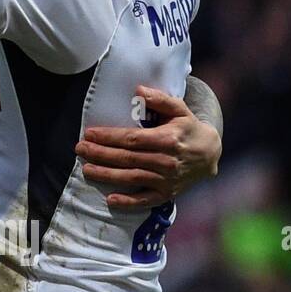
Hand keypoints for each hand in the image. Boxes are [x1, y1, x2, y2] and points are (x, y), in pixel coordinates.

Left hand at [76, 84, 222, 208]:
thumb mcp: (179, 110)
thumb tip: (138, 89)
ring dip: (107, 175)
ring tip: (86, 170)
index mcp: (167, 140)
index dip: (109, 137)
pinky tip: (110, 200)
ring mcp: (166, 180)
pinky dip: (129, 202)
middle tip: (79, 149)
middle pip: (127, 158)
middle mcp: (166, 161)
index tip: (89, 134)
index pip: (131, 139)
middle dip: (100, 154)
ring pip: (132, 178)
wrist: (211, 154)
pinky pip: (146, 200)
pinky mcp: (167, 194)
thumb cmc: (188, 128)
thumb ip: (160, 99)